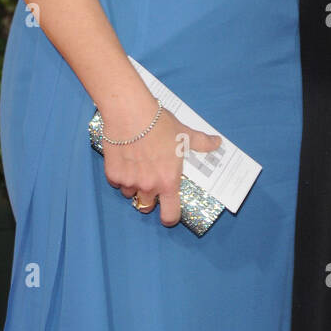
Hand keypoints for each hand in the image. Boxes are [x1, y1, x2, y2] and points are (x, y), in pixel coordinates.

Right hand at [103, 104, 220, 226]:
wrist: (131, 113)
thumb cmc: (160, 124)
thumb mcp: (185, 134)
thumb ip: (202, 143)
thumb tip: (217, 143)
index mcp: (168, 182)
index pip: (170, 215)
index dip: (170, 217)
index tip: (169, 213)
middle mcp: (148, 187)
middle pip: (146, 207)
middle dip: (149, 199)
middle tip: (151, 183)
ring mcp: (129, 182)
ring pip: (130, 193)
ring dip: (134, 185)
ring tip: (137, 166)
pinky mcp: (113, 174)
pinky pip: (116, 181)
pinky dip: (120, 174)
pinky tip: (124, 158)